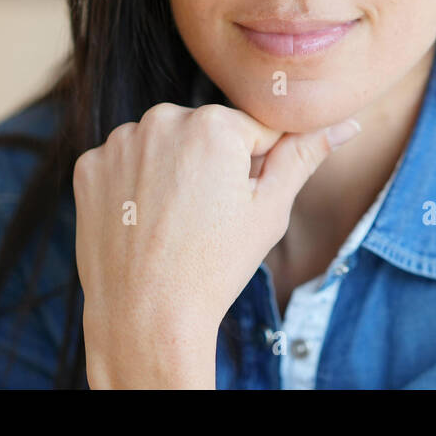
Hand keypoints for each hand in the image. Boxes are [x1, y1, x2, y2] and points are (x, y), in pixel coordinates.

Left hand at [71, 101, 361, 387]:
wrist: (146, 317)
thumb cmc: (215, 266)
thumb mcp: (271, 210)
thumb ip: (305, 155)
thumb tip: (346, 125)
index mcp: (215, 124)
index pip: (255, 129)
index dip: (257, 169)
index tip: (237, 205)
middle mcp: (162, 118)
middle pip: (207, 131)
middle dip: (213, 163)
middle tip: (208, 218)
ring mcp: (119, 142)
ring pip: (165, 143)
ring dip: (173, 169)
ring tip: (175, 220)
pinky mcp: (89, 166)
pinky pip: (125, 161)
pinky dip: (135, 184)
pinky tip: (144, 219)